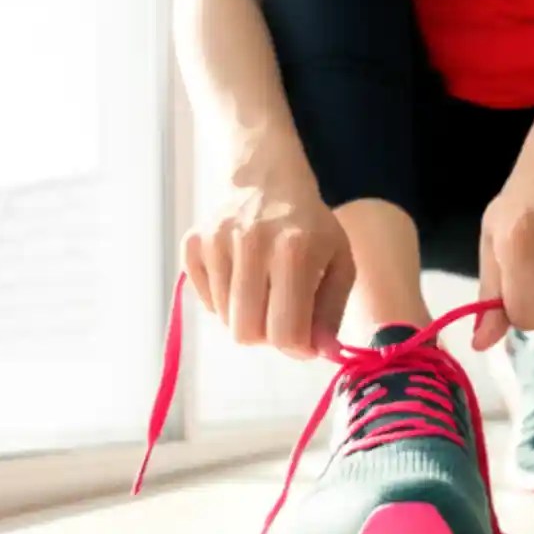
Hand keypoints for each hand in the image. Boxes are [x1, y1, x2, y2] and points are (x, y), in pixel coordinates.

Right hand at [181, 174, 354, 358]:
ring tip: (261, 289)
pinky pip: (203, 299)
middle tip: (280, 316)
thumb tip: (320, 352)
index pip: (285, 332)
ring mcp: (216, 242)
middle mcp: (251, 245)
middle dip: (266, 337)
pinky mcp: (193, 243)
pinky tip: (239, 277)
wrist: (269, 181)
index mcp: (295, 252)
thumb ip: (332, 311)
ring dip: (245, 316)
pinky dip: (221, 300)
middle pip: (245, 332)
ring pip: (223, 319)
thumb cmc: (311, 229)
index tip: (304, 342)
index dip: (296, 348)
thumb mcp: (340, 264)